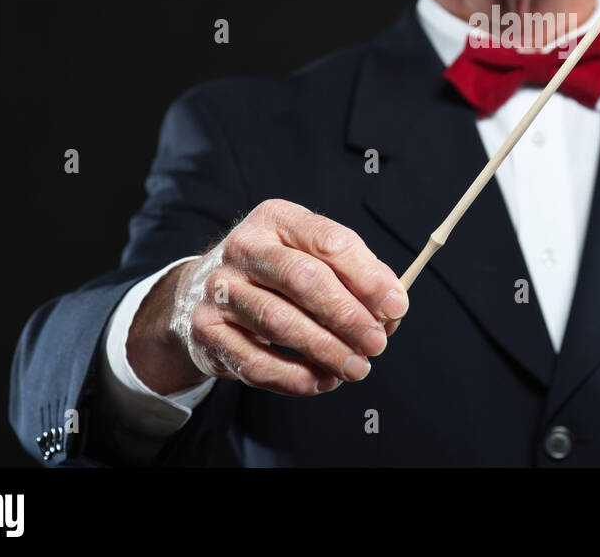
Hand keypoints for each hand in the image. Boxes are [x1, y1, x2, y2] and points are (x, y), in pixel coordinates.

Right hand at [126, 199, 408, 395]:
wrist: (203, 292)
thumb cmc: (278, 275)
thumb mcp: (314, 258)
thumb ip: (358, 277)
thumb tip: (393, 308)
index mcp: (278, 218)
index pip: (330, 242)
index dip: (368, 278)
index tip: (396, 307)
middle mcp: (244, 247)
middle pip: (304, 280)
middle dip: (348, 317)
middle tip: (377, 344)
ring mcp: (220, 288)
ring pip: (279, 323)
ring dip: (326, 352)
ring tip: (356, 368)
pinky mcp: (206, 329)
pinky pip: (254, 361)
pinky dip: (293, 377)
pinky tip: (320, 381)